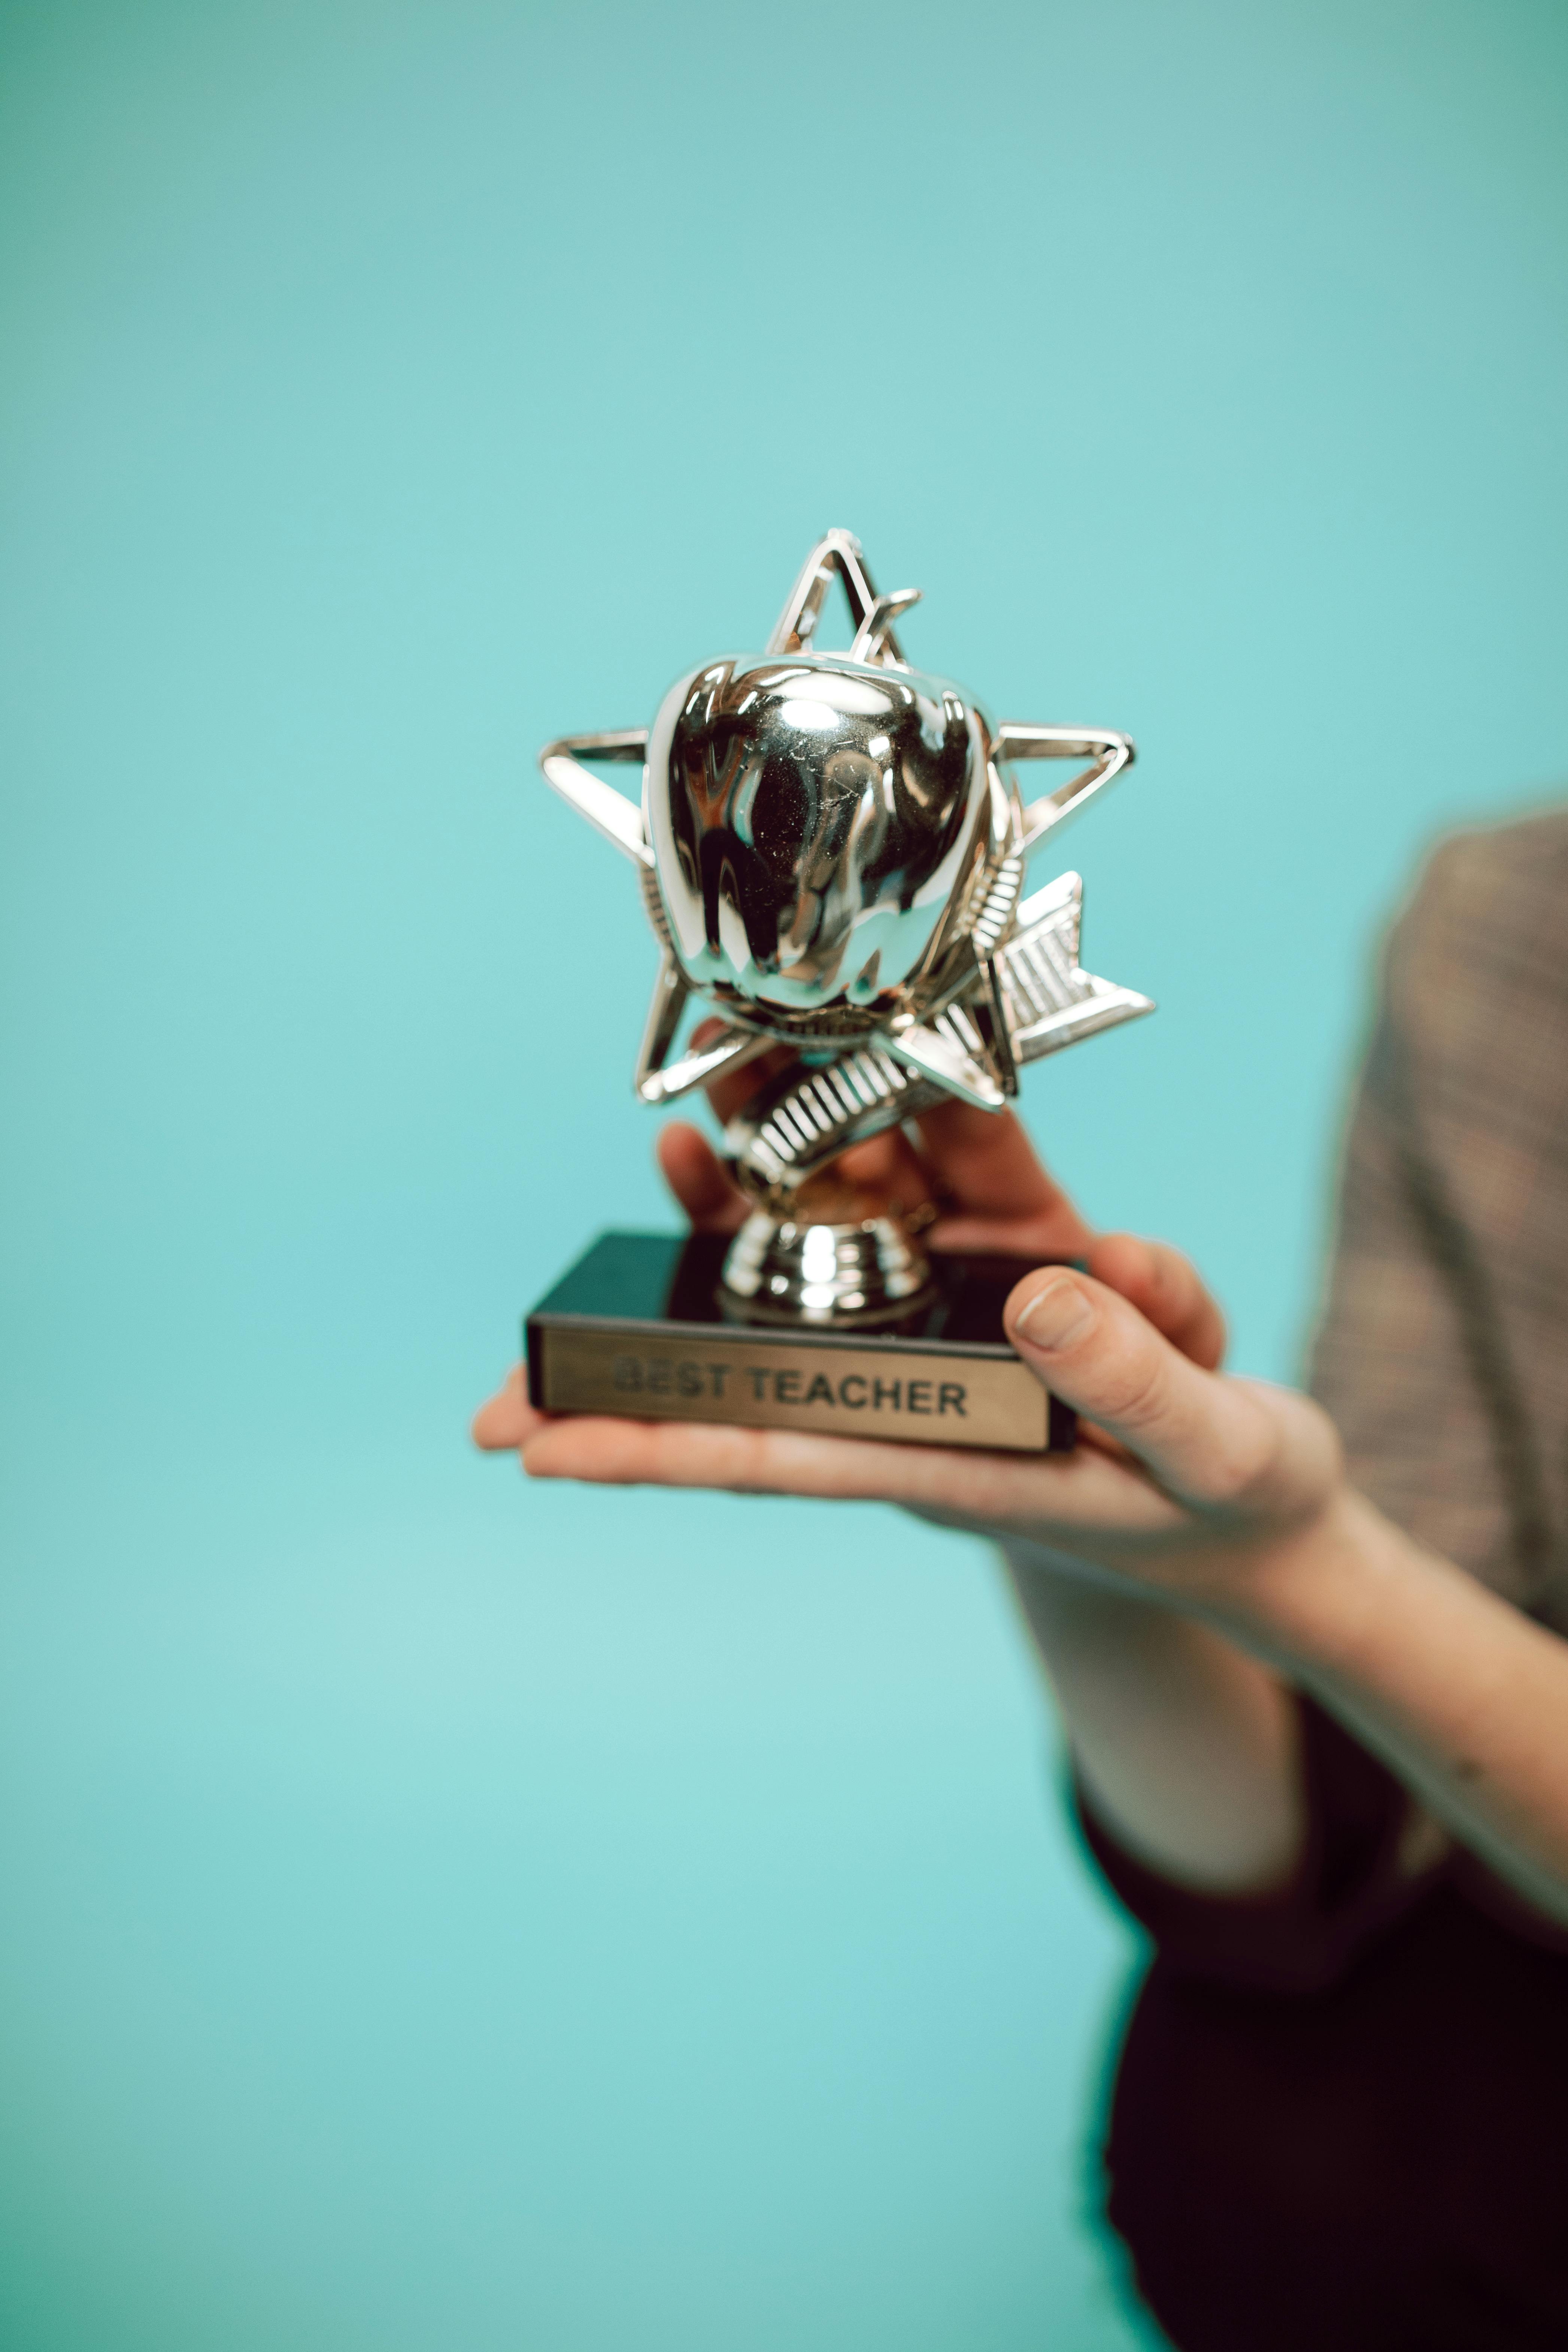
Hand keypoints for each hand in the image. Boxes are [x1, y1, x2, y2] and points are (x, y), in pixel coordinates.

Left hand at [474, 1090, 1345, 1620]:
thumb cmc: (1236, 1510)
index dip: (654, 1444)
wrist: (1270, 1511)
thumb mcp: (1214, 1455)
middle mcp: (927, 1384)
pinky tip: (848, 1070)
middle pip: (765, 1342)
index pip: (777, 1448)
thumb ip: (1136, 1378)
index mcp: (952, 1453)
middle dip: (656, 1316)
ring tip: (685, 1104)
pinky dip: (898, 1128)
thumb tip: (1043, 1289)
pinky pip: (937, 1185)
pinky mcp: (1013, 1261)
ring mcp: (963, 1320)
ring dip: (765, 1177)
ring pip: (835, 1241)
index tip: (533, 1444)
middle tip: (539, 1308)